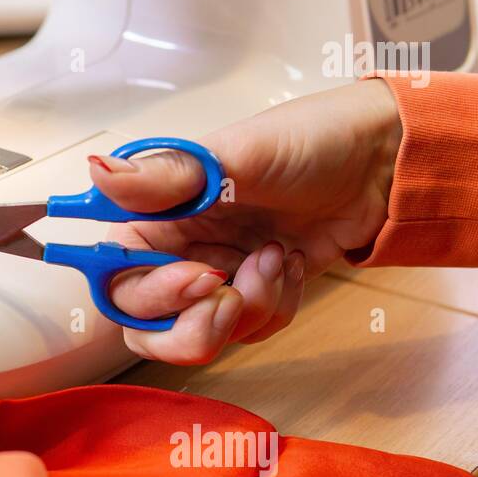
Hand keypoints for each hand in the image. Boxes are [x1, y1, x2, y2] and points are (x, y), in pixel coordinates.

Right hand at [89, 79, 401, 363]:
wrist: (380, 165)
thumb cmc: (309, 142)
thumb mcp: (236, 155)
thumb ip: (164, 175)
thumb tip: (97, 170)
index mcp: (157, 215)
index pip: (117, 279)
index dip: (150, 294)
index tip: (201, 275)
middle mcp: (178, 249)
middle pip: (148, 327)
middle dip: (193, 326)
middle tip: (232, 296)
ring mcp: (217, 275)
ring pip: (203, 334)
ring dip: (248, 307)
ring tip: (276, 257)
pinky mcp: (255, 293)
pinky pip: (250, 330)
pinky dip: (275, 306)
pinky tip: (291, 261)